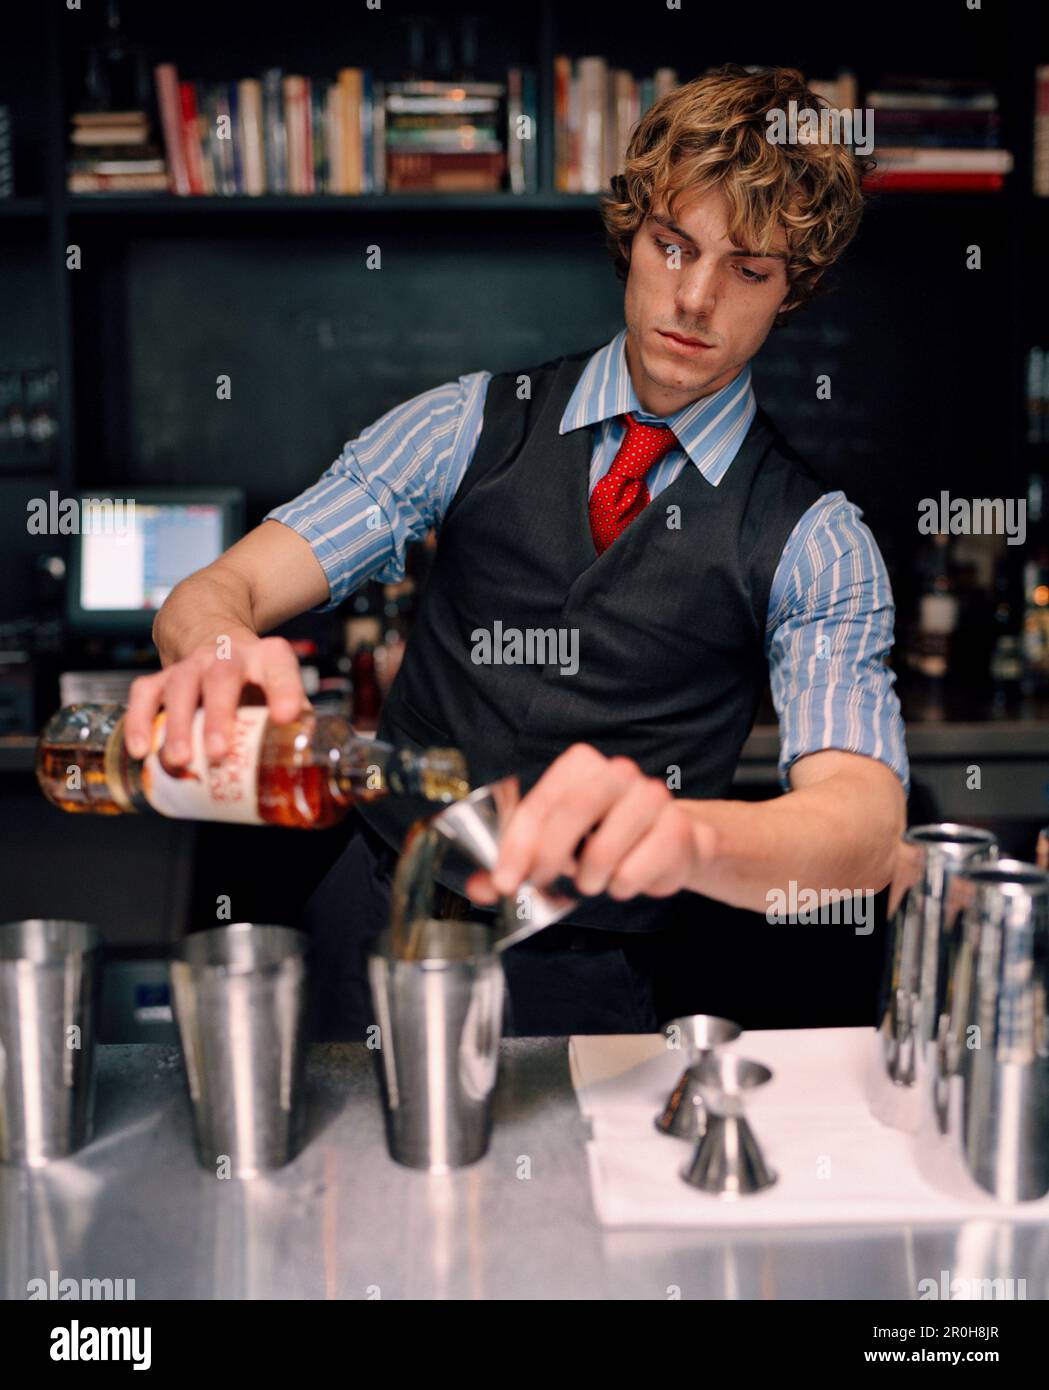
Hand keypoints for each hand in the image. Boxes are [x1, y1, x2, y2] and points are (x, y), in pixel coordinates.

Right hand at [125, 634, 306, 769]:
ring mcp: (191, 664)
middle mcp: (227, 654)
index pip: (279, 668)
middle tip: (218, 753)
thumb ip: (298, 724)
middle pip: (222, 677)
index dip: (283, 691)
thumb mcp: (283, 692)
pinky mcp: (161, 676)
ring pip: (180, 686)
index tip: (287, 716)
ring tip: (180, 761)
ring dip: (179, 726)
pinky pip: (144, 693)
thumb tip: (303, 766)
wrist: (218, 642)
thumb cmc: (258, 682)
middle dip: (218, 715)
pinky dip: (138, 721)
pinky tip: (140, 751)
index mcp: (267, 657)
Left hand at [464, 744, 717, 904]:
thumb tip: (480, 887)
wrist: (672, 845)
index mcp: (582, 765)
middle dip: (547, 856)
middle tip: (539, 882)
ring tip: (592, 879)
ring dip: (588, 878)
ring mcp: (651, 798)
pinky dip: (620, 887)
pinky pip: (633, 872)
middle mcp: (618, 772)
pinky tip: (624, 878)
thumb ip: (517, 863)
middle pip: (572, 811)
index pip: (540, 802)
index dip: (516, 844)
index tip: (504, 880)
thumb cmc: (605, 840)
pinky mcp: (676, 830)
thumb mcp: (556, 846)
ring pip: (603, 848)